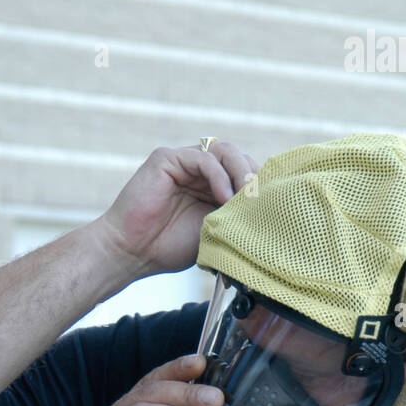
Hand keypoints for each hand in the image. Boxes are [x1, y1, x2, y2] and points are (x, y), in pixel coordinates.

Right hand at [92, 141, 257, 280]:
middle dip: (254, 177)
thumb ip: (233, 217)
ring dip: (241, 172)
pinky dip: (219, 175)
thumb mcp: (213, 232)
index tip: (273, 204)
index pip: (244, 173)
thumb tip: (268, 214)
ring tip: (247, 195)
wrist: (132, 253)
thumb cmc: (167, 248)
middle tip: (262, 199)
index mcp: (211, 186)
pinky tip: (224, 197)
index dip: (260, 185)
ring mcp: (183, 162)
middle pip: (238, 159)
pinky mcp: (167, 159)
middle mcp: (198, 171)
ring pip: (224, 152)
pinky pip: (203, 158)